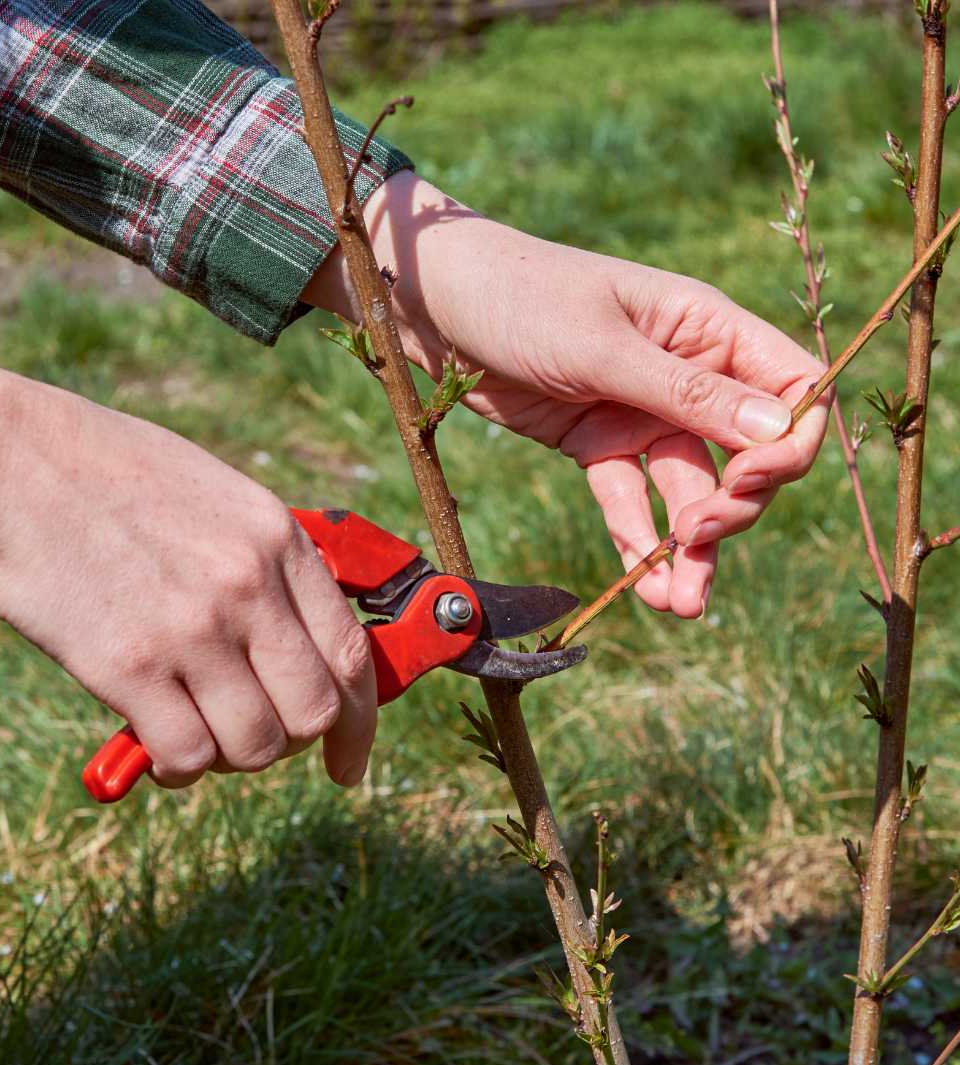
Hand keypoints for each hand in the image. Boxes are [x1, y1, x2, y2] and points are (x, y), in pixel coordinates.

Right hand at [0, 330, 375, 788]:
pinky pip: (187, 756)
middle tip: (253, 738)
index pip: (351, 655)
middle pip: (315, 712)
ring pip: (258, 746)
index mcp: (279, 540)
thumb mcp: (217, 497)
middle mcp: (249, 587)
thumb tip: (292, 644)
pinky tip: (155, 742)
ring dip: (233, 758)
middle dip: (295, 743)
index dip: (360, 721)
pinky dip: (178, 767)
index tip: (348, 758)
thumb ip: (265, 567)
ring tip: (197, 732)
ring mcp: (192, 628)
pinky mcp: (127, 666)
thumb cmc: (108, 475)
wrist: (5, 460)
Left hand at [305, 173, 829, 617]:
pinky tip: (641, 582)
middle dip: (733, 506)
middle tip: (697, 540)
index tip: (753, 481)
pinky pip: (628, 499)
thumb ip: (686, 392)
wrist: (435, 305)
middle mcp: (686, 375)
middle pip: (744, 455)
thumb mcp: (602, 345)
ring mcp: (640, 413)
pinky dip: (636, 539)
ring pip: (687, 491)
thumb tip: (777, 432)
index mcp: (707, 328)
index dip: (788, 443)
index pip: (791, 389)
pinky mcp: (596, 444)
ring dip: (688, 548)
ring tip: (679, 605)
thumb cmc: (521, 296)